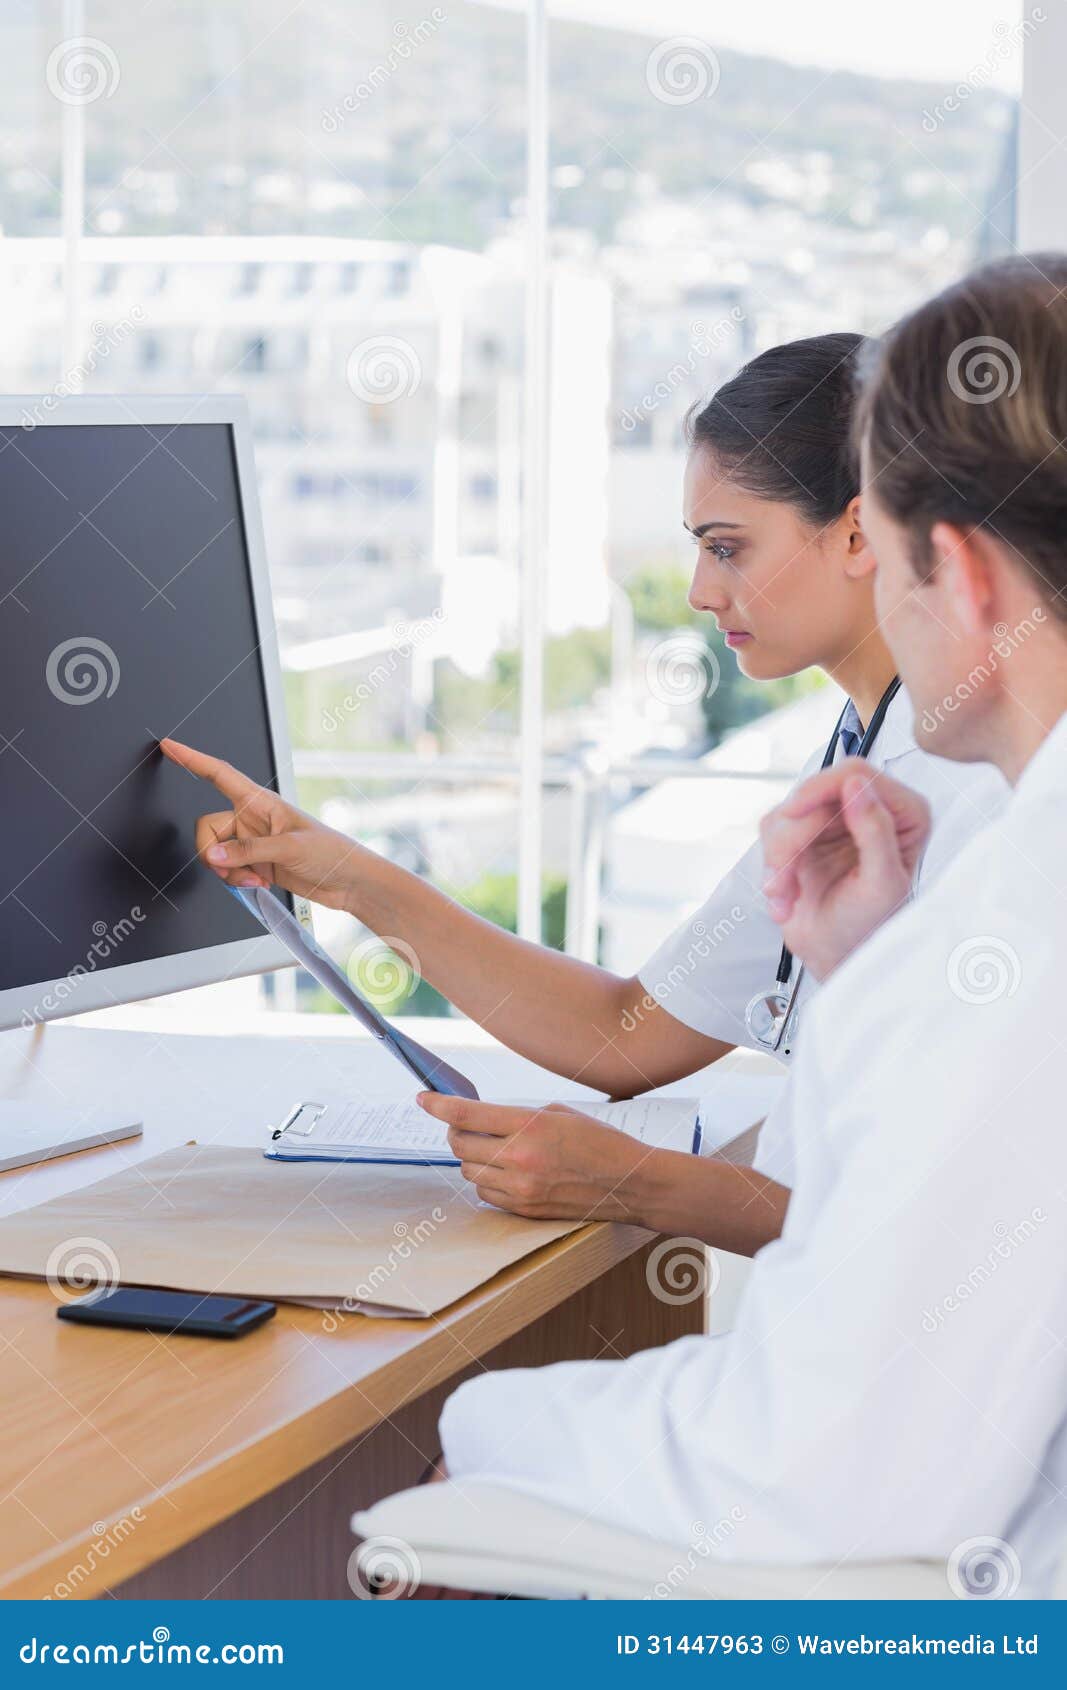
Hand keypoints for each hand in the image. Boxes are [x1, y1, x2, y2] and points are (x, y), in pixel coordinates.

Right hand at [160, 738, 361, 910]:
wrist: (348, 881)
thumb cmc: (331, 852)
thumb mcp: (290, 848)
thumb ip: (249, 851)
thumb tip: (214, 855)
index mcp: (261, 801)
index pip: (219, 774)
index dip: (192, 759)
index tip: (169, 746)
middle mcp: (252, 819)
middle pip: (208, 828)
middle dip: (212, 852)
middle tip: (230, 868)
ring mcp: (252, 842)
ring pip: (215, 853)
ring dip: (228, 871)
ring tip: (256, 878)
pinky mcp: (255, 864)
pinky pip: (227, 869)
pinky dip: (236, 879)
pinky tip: (258, 883)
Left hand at [416, 1093, 646, 1220]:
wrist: (630, 1183)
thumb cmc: (600, 1142)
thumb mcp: (559, 1114)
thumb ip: (518, 1116)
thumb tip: (482, 1119)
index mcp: (530, 1125)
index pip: (467, 1115)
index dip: (439, 1106)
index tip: (423, 1099)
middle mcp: (520, 1158)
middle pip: (460, 1145)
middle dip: (456, 1133)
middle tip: (464, 1126)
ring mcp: (521, 1188)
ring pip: (469, 1171)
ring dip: (473, 1158)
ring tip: (494, 1150)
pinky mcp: (524, 1209)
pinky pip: (486, 1194)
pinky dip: (487, 1181)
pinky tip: (505, 1172)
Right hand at [760, 760, 930, 980]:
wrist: (835, 957)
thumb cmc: (869, 928)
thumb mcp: (883, 884)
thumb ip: (876, 831)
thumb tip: (857, 785)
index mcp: (902, 813)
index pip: (856, 773)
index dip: (819, 787)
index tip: (793, 812)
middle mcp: (868, 809)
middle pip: (813, 792)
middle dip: (792, 839)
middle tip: (784, 879)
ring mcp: (833, 821)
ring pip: (786, 813)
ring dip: (778, 860)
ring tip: (786, 895)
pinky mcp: (803, 835)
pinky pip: (771, 833)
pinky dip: (771, 869)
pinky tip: (784, 897)